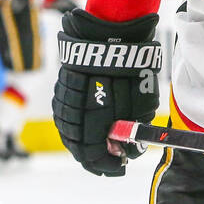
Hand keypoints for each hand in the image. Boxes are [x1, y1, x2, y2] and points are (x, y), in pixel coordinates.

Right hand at [53, 9, 162, 176]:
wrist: (107, 37)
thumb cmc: (129, 71)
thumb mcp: (141, 105)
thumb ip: (132, 132)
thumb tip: (128, 151)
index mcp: (92, 124)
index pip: (94, 157)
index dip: (108, 165)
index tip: (120, 166)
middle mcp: (73, 118)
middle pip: (79, 149)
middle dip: (96, 158)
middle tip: (111, 161)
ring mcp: (64, 105)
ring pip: (69, 135)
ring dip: (84, 144)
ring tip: (102, 147)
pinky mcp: (61, 92)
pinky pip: (66, 119)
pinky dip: (77, 129)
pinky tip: (89, 130)